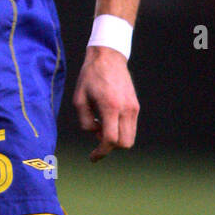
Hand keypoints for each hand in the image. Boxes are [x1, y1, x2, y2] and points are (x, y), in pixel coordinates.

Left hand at [72, 46, 139, 161]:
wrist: (108, 57)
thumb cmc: (90, 77)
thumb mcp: (79, 99)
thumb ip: (85, 121)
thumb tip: (96, 133)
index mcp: (111, 107)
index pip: (111, 140)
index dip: (101, 152)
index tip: (92, 157)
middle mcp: (126, 109)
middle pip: (124, 143)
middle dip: (110, 146)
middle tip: (97, 135)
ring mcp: (133, 107)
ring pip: (130, 137)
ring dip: (116, 139)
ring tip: (102, 125)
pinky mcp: (135, 105)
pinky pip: (131, 127)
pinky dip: (120, 130)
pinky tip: (108, 118)